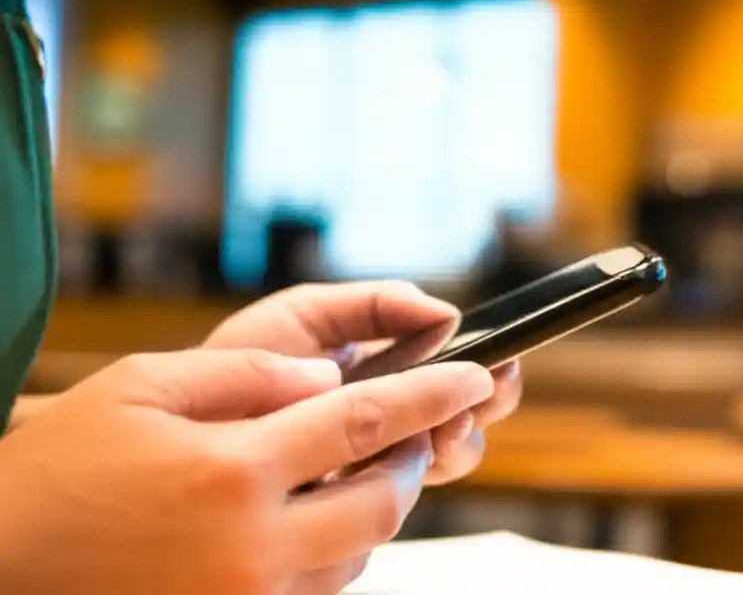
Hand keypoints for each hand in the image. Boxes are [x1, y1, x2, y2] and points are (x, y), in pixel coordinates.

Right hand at [0, 348, 493, 593]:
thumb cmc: (57, 471)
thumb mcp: (140, 389)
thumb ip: (247, 377)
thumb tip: (327, 377)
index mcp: (232, 471)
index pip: (366, 422)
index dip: (431, 394)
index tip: (474, 375)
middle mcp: (252, 547)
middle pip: (383, 501)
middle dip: (414, 459)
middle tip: (415, 430)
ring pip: (357, 554)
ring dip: (373, 509)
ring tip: (355, 471)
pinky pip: (317, 594)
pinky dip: (332, 553)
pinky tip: (308, 522)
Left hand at [203, 281, 522, 484]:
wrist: (170, 430)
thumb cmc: (231, 369)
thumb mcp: (301, 318)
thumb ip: (371, 304)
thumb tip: (443, 311)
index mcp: (386, 376)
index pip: (459, 375)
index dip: (488, 369)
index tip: (501, 363)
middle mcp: (388, 425)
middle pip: (468, 419)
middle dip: (482, 407)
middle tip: (473, 399)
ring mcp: (372, 469)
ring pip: (445, 460)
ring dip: (453, 440)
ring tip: (433, 430)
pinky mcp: (351, 508)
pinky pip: (405, 496)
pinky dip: (413, 472)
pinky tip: (395, 454)